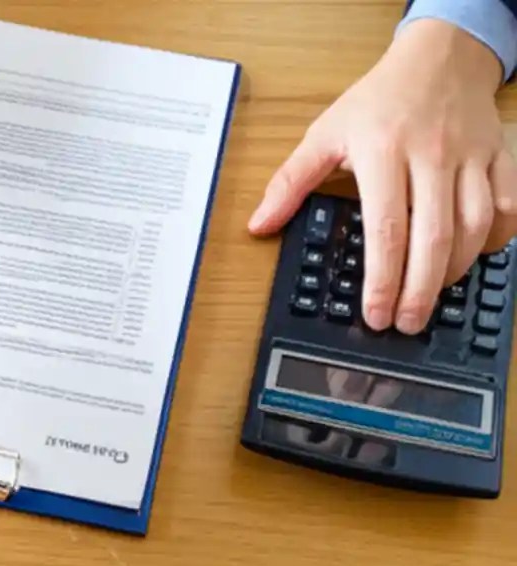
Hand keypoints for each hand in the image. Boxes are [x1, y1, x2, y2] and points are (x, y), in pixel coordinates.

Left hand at [250, 19, 516, 333]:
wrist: (439, 57)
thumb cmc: (377, 101)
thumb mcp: (323, 134)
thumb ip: (290, 183)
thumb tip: (258, 225)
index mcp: (381, 151)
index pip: (385, 228)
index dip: (382, 278)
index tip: (375, 313)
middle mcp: (430, 155)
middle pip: (432, 236)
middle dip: (419, 289)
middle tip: (405, 322)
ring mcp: (470, 156)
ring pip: (473, 226)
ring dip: (454, 271)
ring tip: (430, 297)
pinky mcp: (499, 157)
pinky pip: (507, 205)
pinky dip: (495, 239)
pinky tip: (472, 258)